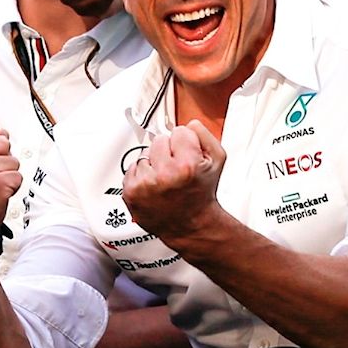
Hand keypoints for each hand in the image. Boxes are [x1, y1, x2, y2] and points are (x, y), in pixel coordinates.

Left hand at [119, 121, 225, 240]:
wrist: (189, 224)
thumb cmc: (202, 193)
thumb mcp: (217, 162)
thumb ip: (205, 136)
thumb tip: (190, 123)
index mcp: (186, 166)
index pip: (179, 131)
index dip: (186, 143)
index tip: (189, 156)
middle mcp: (163, 175)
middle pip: (159, 139)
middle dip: (169, 151)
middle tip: (178, 169)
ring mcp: (144, 184)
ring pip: (145, 153)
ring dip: (154, 163)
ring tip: (166, 179)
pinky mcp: (130, 192)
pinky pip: (132, 168)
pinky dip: (143, 174)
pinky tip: (155, 185)